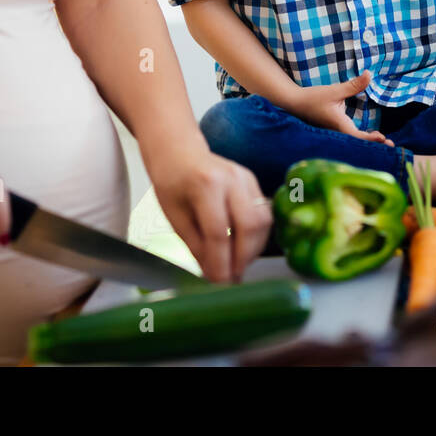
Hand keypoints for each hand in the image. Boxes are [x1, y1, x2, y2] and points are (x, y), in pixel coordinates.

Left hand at [143, 142, 272, 283]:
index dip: (220, 262)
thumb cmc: (172, 184)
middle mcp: (231, 178)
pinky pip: (263, 214)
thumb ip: (196, 246)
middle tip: (231, 278)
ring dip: (252, 249)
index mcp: (205, 185)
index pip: (218, 232)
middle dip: (242, 258)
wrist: (179, 152)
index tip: (219, 283)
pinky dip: (255, 236)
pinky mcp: (254, 181)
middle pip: (248, 226)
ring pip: (262, 221)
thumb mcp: (175, 217)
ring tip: (236, 264)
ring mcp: (246, 177)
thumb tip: (214, 274)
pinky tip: (242, 248)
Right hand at [285, 71, 392, 145]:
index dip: (372, 139)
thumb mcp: (334, 90)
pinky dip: (361, 137)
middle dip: (375, 144)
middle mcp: (339, 132)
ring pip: (354, 140)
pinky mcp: (333, 130)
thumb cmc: (313, 98)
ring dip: (369, 141)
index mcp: (340, 125)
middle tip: (392, 145)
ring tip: (383, 140)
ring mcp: (335, 133)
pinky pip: (350, 137)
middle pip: (359, 143)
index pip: (359, 137)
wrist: (294, 103)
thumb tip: (369, 74)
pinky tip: (370, 135)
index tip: (385, 139)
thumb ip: (354, 85)